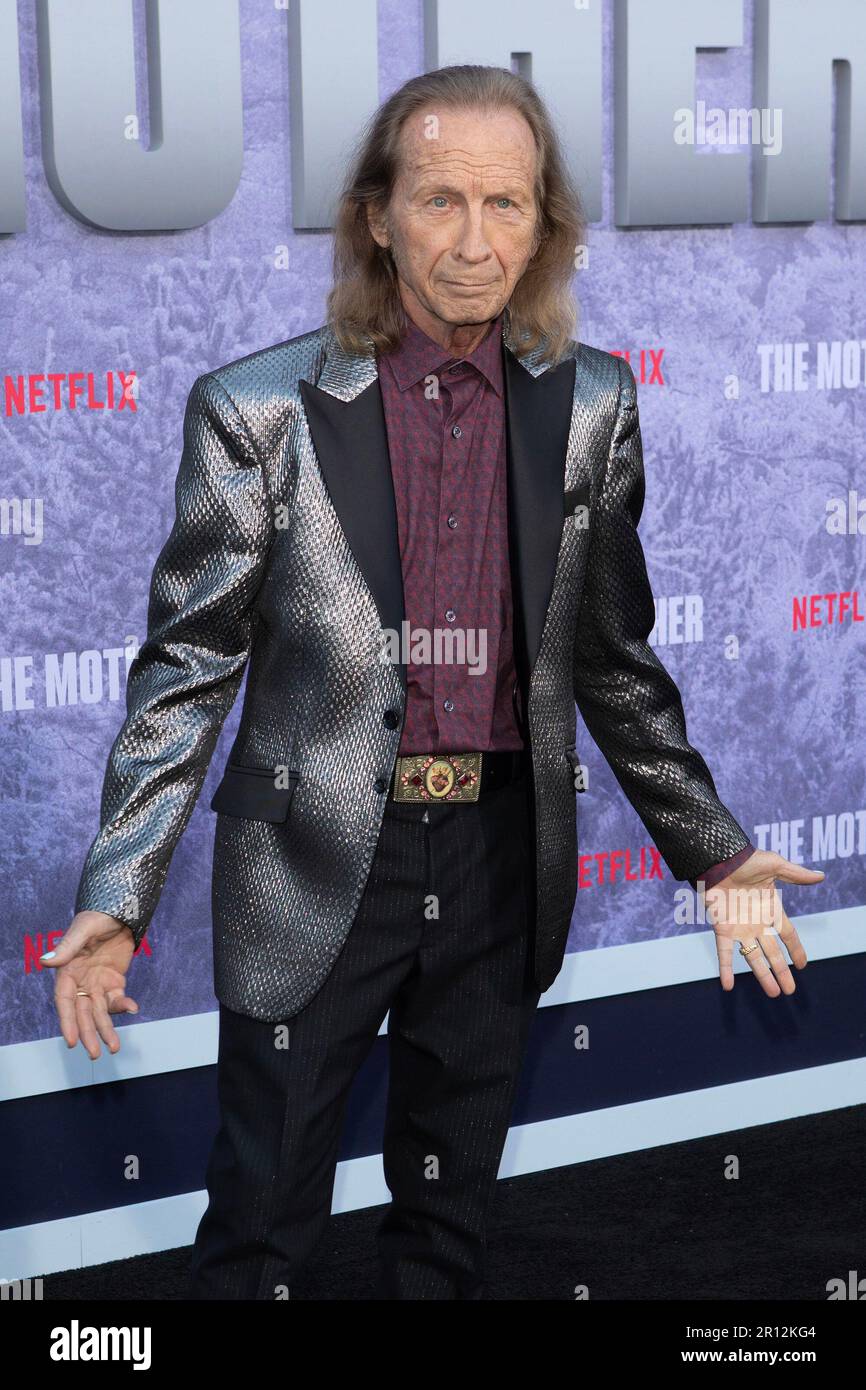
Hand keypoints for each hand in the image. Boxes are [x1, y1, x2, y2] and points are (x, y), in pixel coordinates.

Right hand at [41, 911, 138, 1056]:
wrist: (120, 911)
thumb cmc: (96, 918)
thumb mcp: (83, 930)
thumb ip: (67, 947)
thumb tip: (45, 961)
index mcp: (67, 972)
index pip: (65, 1002)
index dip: (68, 1022)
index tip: (71, 1041)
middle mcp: (80, 982)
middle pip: (83, 1013)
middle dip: (88, 1034)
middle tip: (95, 1054)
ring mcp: (97, 983)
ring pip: (100, 1012)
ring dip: (106, 1029)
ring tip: (113, 1048)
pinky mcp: (114, 981)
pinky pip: (117, 999)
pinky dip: (124, 1005)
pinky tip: (133, 1008)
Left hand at [700, 850, 823, 996]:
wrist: (717, 860)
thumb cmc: (746, 860)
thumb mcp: (774, 866)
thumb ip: (796, 874)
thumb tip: (821, 877)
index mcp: (771, 910)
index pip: (788, 935)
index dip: (796, 949)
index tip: (802, 965)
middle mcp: (756, 924)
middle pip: (773, 953)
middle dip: (782, 972)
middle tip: (790, 991)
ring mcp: (740, 929)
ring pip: (754, 958)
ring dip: (762, 976)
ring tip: (773, 993)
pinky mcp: (722, 929)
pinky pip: (724, 953)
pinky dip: (725, 969)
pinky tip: (727, 986)